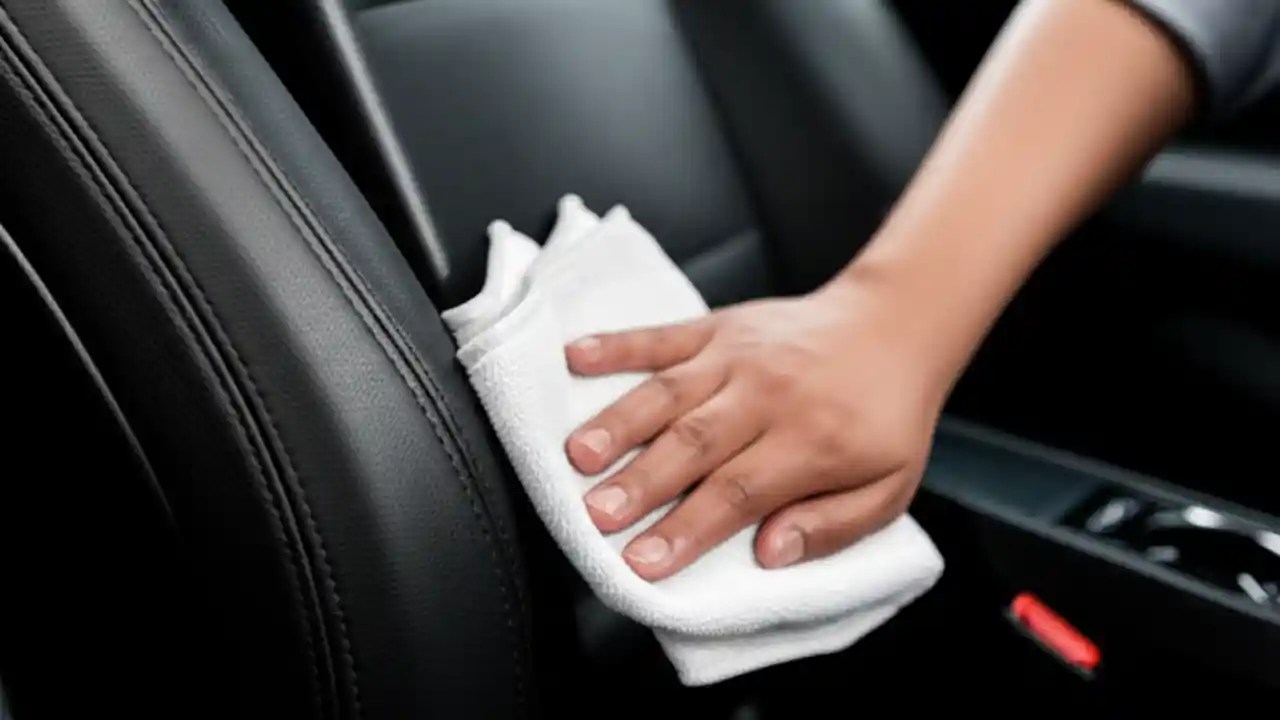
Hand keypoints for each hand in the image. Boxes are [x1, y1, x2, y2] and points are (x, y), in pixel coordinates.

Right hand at [564, 277, 951, 580]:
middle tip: (596, 515)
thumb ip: (833, 526)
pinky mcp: (718, 328)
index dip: (687, 528)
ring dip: (619, 423)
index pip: (739, 491)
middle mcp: (769, 395)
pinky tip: (575, 357)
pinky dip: (617, 346)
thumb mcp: (889, 488)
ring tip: (579, 455)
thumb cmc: (885, 419)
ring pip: (670, 392)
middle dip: (642, 483)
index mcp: (813, 441)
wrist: (895, 326)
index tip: (643, 562)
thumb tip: (770, 553)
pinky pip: (662, 336)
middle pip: (696, 443)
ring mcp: (738, 356)